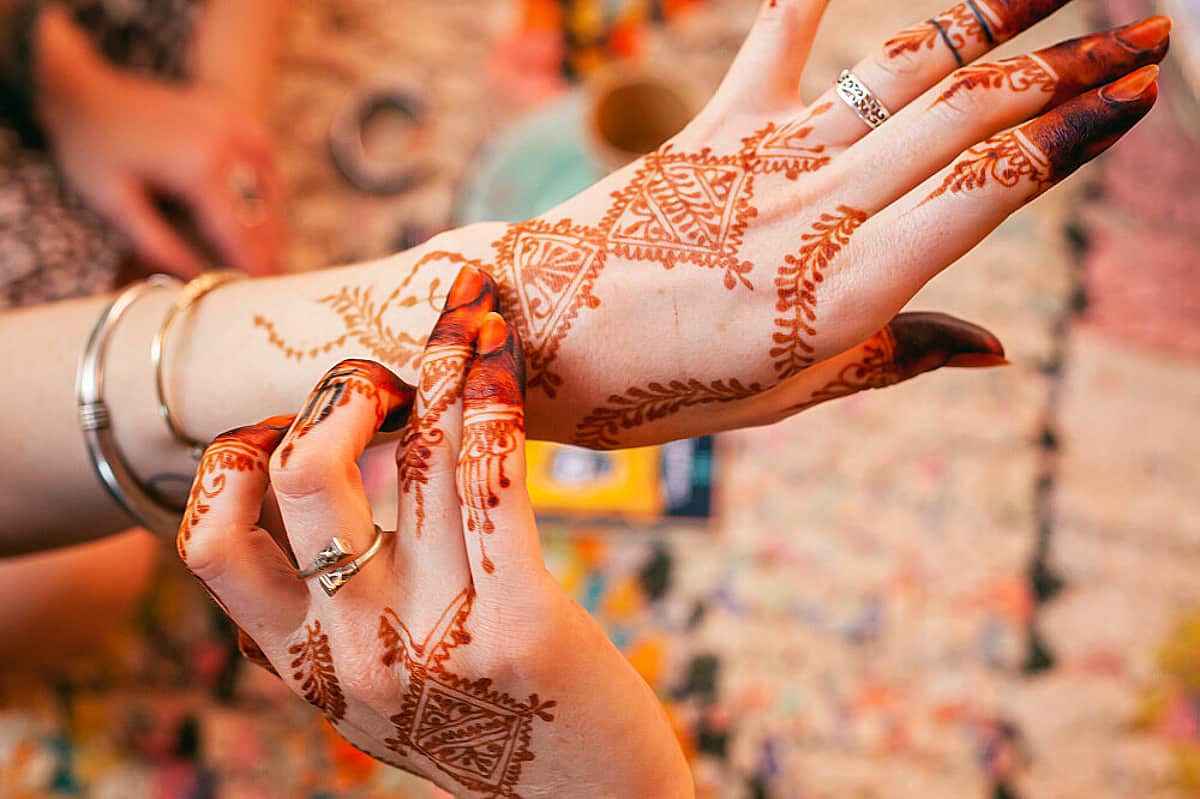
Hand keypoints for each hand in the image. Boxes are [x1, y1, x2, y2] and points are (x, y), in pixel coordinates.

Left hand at [35, 7, 281, 277]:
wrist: (83, 92)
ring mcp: (239, 126)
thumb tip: (200, 283)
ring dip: (267, 227)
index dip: (253, 270)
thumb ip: (160, 248)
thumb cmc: (92, 149)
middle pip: (262, 217)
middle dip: (266, 254)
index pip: (239, 234)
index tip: (262, 300)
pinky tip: (253, 216)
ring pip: (269, 194)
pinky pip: (264, 168)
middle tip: (269, 286)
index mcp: (201, 166)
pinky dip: (262, 195)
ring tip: (265, 261)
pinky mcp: (238, 119)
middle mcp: (230, 142)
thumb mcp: (115, 205)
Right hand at [177, 267, 692, 796]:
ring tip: (466, 307)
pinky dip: (491, 396)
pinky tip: (500, 351)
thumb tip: (316, 482)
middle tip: (380, 370)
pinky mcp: (520, 625)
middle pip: (302, 480)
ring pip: (413, 459)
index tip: (281, 423)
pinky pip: (490, 479)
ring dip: (438, 362)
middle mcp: (354, 653)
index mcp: (303, 665)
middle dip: (337, 395)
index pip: (210, 543)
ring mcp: (434, 640)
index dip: (231, 462)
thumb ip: (337, 609)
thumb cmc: (486, 725)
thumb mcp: (382, 683)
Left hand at [477, 0, 1167, 445]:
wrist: (533, 338)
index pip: (989, 187)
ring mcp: (765, 156)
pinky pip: (782, 36)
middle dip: (1070, 67)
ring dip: (992, 18)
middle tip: (1147, 29)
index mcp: (847, 291)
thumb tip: (999, 350)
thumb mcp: (786, 397)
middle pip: (968, 114)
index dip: (1072, 136)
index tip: (1138, 95)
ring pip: (902, 67)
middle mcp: (819, 209)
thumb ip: (892, 358)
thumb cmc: (659, 388)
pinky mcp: (713, 125)